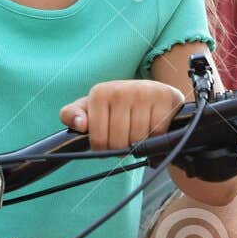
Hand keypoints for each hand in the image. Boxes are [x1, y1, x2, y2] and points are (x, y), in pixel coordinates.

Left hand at [60, 80, 184, 150]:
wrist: (154, 94)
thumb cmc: (118, 106)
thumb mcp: (91, 108)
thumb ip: (72, 115)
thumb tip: (80, 124)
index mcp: (100, 93)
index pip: (98, 140)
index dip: (104, 148)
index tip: (108, 140)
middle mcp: (121, 89)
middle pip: (118, 142)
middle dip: (122, 148)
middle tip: (126, 138)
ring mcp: (144, 92)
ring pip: (138, 139)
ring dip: (139, 144)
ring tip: (139, 133)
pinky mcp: (165, 97)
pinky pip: (157, 133)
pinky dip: (156, 136)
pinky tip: (153, 126)